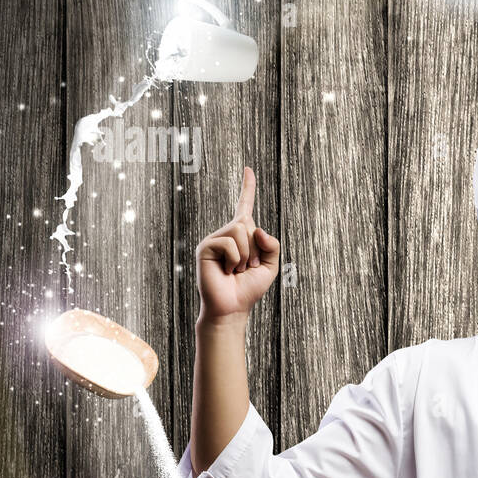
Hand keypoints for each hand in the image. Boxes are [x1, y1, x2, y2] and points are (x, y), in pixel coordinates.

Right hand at [195, 167, 280, 323]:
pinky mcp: (205, 247)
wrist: (232, 307)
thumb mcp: (270, 266)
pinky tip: (227, 271)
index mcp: (242, 235)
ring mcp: (215, 239)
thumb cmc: (249, 288)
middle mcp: (227, 233)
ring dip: (247, 255)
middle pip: (249, 222)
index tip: (248, 169)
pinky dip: (236, 259)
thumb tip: (257, 227)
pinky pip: (230, 243)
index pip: (245, 206)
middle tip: (248, 268)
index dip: (247, 187)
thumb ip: (272, 245)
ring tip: (237, 270)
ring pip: (241, 231)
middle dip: (257, 248)